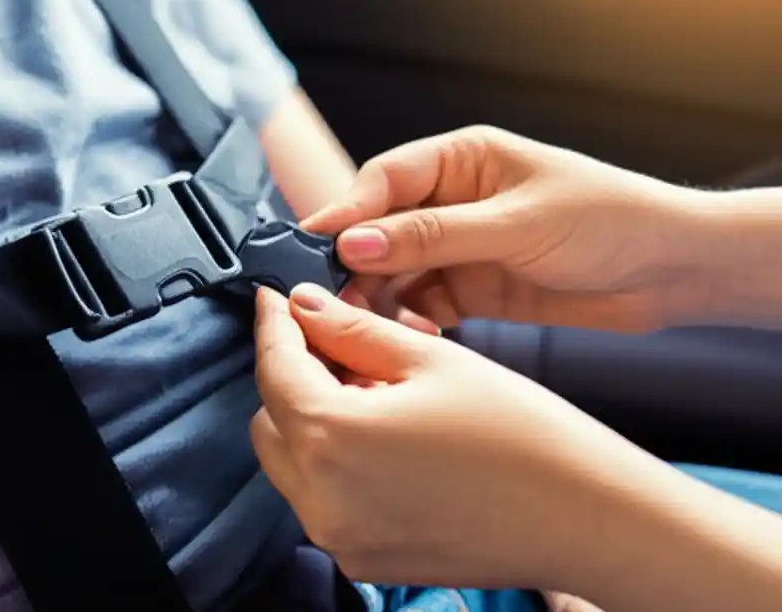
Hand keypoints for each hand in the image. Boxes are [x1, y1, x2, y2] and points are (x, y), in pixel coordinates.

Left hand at [250, 284, 663, 592]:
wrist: (585, 518)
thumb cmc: (523, 435)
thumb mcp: (431, 360)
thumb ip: (353, 330)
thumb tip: (304, 305)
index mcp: (333, 437)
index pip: (274, 368)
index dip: (273, 324)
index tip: (276, 299)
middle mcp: (321, 497)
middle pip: (272, 418)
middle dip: (294, 376)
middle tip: (340, 344)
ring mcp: (339, 536)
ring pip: (292, 461)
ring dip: (315, 421)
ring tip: (375, 392)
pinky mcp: (363, 558)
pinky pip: (323, 499)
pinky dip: (337, 465)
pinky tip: (387, 439)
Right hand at [305, 126, 700, 332]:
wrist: (673, 271)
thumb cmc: (608, 222)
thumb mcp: (516, 225)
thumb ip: (433, 236)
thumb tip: (356, 244)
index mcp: (461, 160)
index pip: (383, 181)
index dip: (346, 214)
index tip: (313, 248)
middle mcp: (452, 200)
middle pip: (379, 231)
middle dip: (354, 266)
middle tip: (332, 301)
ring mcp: (460, 246)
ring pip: (394, 272)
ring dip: (379, 300)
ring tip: (370, 328)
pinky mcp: (472, 287)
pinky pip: (421, 304)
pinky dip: (411, 322)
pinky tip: (415, 338)